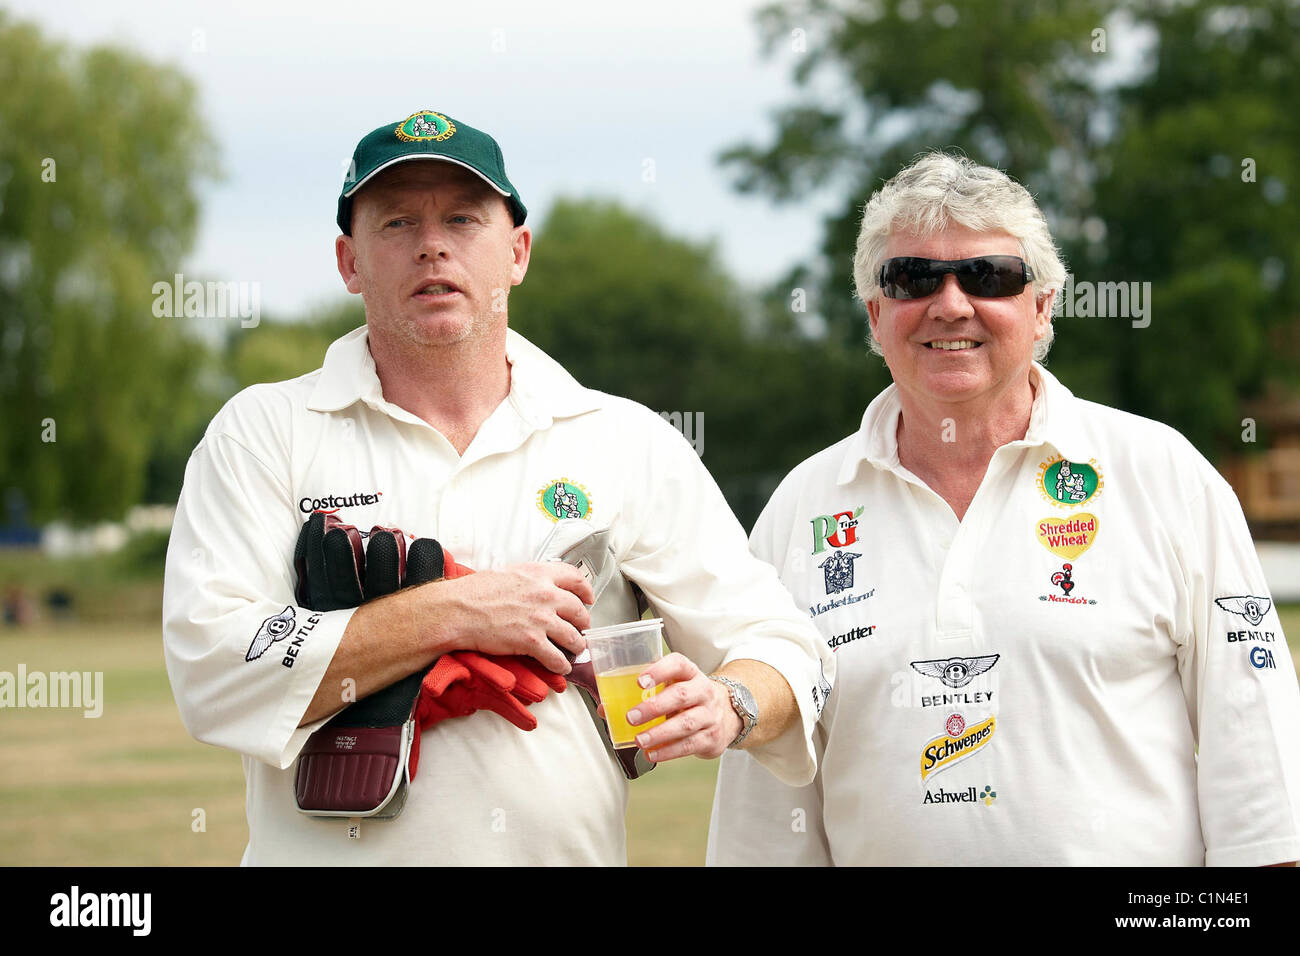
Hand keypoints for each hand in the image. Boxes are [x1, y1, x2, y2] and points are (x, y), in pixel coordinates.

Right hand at [427, 562, 593, 673]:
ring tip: (576, 650)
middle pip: (579, 610)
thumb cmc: (474, 592)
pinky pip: (557, 657)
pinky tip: (562, 667)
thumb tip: (536, 585)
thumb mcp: (508, 573)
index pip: (575, 578)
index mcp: (539, 574)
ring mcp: (541, 619)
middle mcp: (545, 594)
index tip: (588, 598)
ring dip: (578, 646)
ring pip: (574, 636)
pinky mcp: (532, 642)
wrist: (457, 611)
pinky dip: (562, 665)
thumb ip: (529, 579)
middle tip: (582, 628)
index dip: (586, 590)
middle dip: (584, 622)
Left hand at [620, 653, 741, 761]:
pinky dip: (668, 751)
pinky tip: (651, 754)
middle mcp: (703, 691)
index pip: (678, 664)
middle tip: (630, 717)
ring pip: (685, 723)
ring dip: (659, 733)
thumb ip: (641, 694)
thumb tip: (605, 709)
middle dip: (654, 707)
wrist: (727, 714)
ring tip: (639, 740)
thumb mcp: (671, 688)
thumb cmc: (687, 698)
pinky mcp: (711, 737)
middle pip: (681, 695)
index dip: (659, 671)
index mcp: (690, 673)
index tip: (639, 681)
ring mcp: (710, 715)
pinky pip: (689, 745)